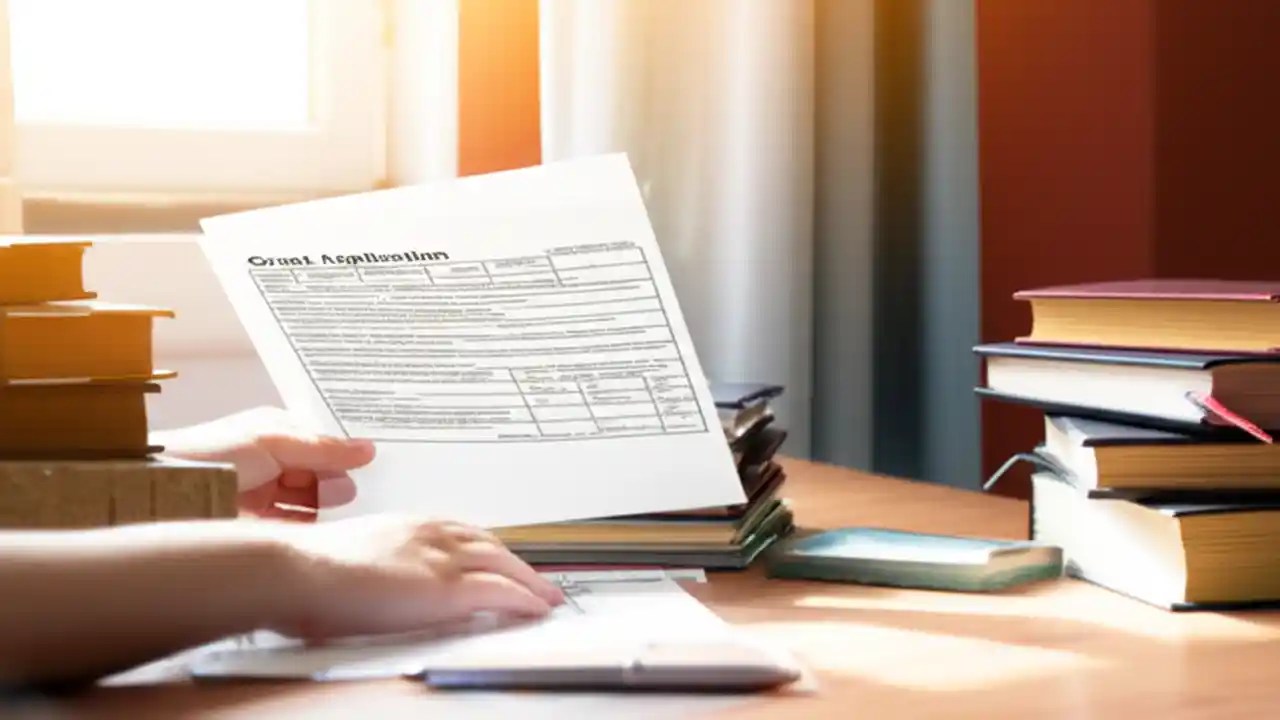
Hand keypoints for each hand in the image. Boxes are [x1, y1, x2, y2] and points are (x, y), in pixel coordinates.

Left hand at [153, 407, 373, 519]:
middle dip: (337, 483)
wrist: (162, 493)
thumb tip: (369, 450)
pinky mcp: (261, 528)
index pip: (325, 444)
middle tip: (347, 493)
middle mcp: (275, 464)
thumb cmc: (211, 454)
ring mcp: (268, 497)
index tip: (373, 466)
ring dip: (325, 509)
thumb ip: (324, 447)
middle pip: (322, 475)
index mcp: (277, 434)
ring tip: (339, 514)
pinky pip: (297, 529)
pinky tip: (322, 533)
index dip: (347, 454)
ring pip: (312, 503)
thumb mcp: (275, 441)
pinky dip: (310, 530)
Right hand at [273, 515, 565, 640]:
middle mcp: (431, 534)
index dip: (488, 550)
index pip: (462, 533)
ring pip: (504, 565)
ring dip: (531, 582)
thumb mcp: (351, 559)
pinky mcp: (445, 589)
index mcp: (408, 525)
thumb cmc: (304, 571)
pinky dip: (525, 600)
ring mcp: (441, 559)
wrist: (293, 569)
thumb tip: (378, 585)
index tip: (500, 560)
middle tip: (538, 581)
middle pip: (491, 546)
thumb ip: (376, 566)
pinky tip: (537, 611)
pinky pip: (501, 593)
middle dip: (518, 564)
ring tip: (547, 598)